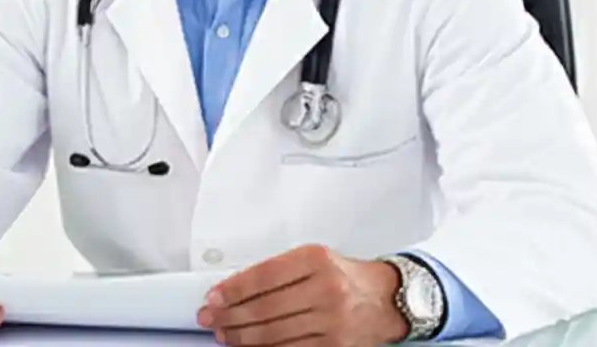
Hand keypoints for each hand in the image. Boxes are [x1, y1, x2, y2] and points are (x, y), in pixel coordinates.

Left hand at [197, 244, 407, 346]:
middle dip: (229, 316)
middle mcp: (325, 289)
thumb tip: (233, 289)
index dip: (233, 290)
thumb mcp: (313, 259)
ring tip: (224, 334)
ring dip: (242, 336)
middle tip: (209, 319)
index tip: (213, 298)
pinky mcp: (336, 346)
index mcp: (315, 260)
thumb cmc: (345, 276)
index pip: (263, 276)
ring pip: (275, 333)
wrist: (387, 299)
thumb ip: (277, 271)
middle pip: (265, 308)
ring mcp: (332, 321)